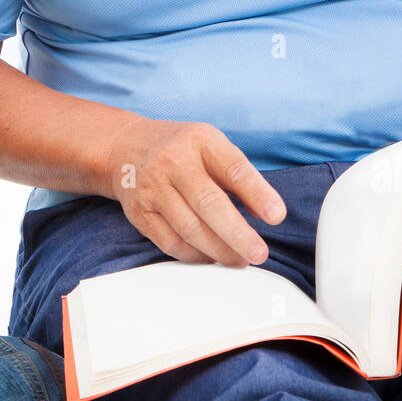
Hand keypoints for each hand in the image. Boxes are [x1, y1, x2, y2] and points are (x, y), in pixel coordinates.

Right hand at [104, 118, 286, 267]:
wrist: (124, 147)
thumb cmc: (180, 150)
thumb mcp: (211, 146)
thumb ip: (238, 176)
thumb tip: (267, 212)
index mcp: (200, 141)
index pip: (233, 169)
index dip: (257, 194)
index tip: (276, 215)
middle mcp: (174, 162)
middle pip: (209, 204)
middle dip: (238, 234)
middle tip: (259, 253)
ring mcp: (153, 187)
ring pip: (189, 228)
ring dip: (219, 250)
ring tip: (239, 259)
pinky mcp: (139, 212)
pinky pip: (169, 242)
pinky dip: (194, 255)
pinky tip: (209, 257)